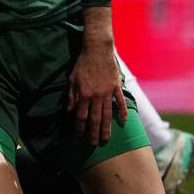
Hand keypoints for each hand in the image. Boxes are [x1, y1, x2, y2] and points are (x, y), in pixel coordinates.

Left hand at [68, 25, 126, 145]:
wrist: (97, 49)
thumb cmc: (83, 63)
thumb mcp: (72, 78)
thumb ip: (72, 95)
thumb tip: (70, 111)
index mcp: (84, 94)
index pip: (81, 115)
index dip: (80, 127)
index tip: (79, 136)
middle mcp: (96, 95)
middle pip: (94, 118)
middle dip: (93, 132)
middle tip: (93, 144)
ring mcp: (107, 92)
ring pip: (107, 114)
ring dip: (106, 127)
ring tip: (106, 139)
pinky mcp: (116, 87)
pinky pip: (120, 102)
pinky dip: (122, 112)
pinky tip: (123, 121)